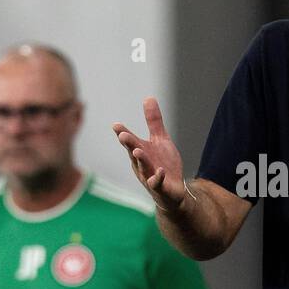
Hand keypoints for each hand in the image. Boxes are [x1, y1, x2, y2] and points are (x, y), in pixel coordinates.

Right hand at [112, 97, 189, 213]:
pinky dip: (158, 177)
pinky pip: (157, 183)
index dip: (123, 133)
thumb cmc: (163, 164)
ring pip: (143, 168)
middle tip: (123, 135)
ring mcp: (149, 176)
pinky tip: (161, 171)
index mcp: (140, 151)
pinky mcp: (159, 187)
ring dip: (140, 160)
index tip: (116, 125)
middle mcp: (141, 164)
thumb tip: (148, 97)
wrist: (173, 191)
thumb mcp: (160, 140)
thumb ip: (153, 121)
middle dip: (129, 144)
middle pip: (133, 152)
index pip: (130, 141)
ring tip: (138, 151)